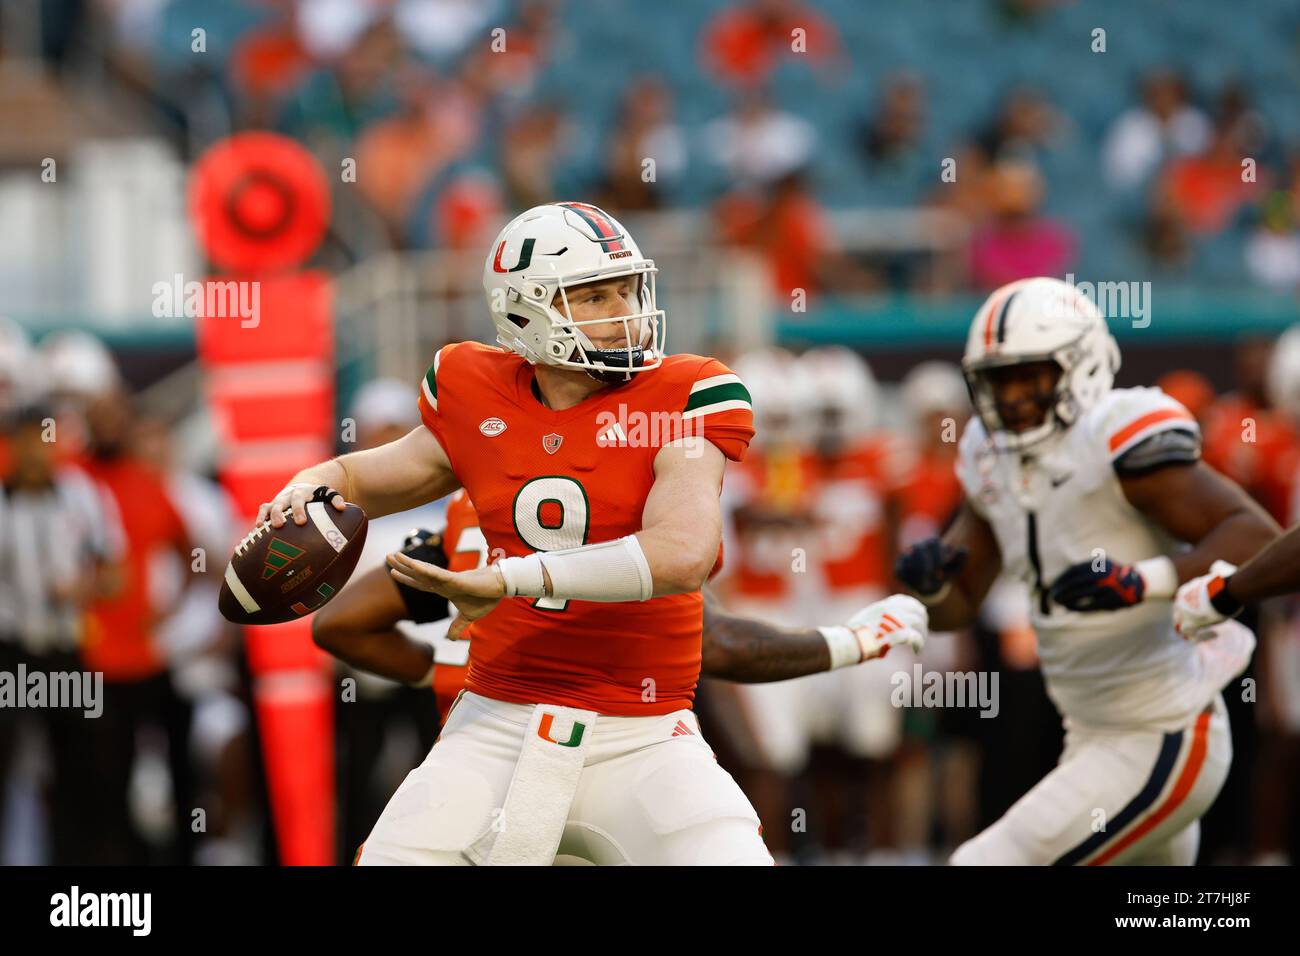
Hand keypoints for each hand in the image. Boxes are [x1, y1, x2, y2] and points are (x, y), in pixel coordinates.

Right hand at [255, 484, 345, 528]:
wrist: (301, 486)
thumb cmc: (316, 495)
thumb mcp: (326, 493)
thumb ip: (334, 498)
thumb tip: (342, 508)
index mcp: (301, 493)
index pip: (299, 500)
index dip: (298, 510)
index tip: (301, 522)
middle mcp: (286, 496)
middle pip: (280, 504)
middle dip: (279, 514)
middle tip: (280, 525)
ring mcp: (277, 501)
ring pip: (268, 507)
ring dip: (265, 517)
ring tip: (261, 527)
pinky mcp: (269, 507)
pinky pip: (262, 512)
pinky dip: (258, 520)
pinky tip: (255, 532)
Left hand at [388, 551, 504, 638]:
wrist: (502, 588)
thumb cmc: (486, 597)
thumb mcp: (469, 616)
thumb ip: (458, 626)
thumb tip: (450, 639)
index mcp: (445, 588)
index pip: (421, 583)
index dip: (407, 578)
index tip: (392, 572)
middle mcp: (443, 581)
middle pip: (418, 574)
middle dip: (402, 565)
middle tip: (387, 556)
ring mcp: (449, 579)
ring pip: (424, 571)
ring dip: (409, 563)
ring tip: (394, 555)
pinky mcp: (457, 580)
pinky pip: (438, 575)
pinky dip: (425, 570)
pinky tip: (414, 565)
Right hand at [845, 594, 927, 661]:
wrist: (849, 642)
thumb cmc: (851, 635)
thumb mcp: (863, 620)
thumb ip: (875, 619)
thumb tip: (880, 628)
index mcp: (882, 606)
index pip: (902, 600)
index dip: (913, 605)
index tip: (919, 611)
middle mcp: (891, 609)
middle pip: (916, 609)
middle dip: (922, 619)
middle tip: (922, 630)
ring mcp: (896, 620)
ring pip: (919, 622)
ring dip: (922, 633)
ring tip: (919, 643)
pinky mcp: (900, 633)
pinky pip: (917, 637)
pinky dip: (919, 644)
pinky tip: (917, 650)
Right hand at [895, 538, 966, 600]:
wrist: (930, 585)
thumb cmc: (944, 573)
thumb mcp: (954, 568)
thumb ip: (960, 559)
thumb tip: (964, 549)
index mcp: (933, 544)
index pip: (933, 542)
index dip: (937, 554)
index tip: (942, 567)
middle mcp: (919, 546)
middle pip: (918, 547)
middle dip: (925, 561)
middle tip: (931, 574)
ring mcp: (907, 556)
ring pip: (908, 558)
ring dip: (917, 571)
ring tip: (925, 583)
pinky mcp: (899, 567)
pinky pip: (900, 571)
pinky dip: (908, 579)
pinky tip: (916, 585)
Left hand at [1050, 558, 1143, 611]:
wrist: (1137, 584)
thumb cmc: (1112, 577)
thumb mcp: (1099, 568)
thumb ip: (1083, 572)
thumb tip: (1060, 584)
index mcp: (1097, 565)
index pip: (1073, 571)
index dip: (1061, 579)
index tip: (1054, 585)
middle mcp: (1102, 574)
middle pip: (1075, 583)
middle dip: (1061, 590)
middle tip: (1052, 596)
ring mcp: (1107, 587)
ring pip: (1080, 594)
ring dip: (1067, 599)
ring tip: (1059, 602)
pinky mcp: (1110, 600)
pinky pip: (1089, 605)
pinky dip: (1078, 607)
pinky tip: (1070, 608)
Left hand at [1174, 560, 1239, 640]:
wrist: (1225, 589)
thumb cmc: (1226, 580)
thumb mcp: (1219, 570)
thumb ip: (1216, 569)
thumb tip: (1218, 567)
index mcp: (1184, 592)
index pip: (1182, 604)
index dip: (1193, 609)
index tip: (1208, 610)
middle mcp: (1180, 603)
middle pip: (1178, 616)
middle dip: (1189, 622)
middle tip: (1204, 624)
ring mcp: (1183, 614)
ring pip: (1181, 628)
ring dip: (1193, 632)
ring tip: (1208, 631)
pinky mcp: (1190, 624)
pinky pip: (1191, 637)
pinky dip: (1201, 637)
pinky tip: (1215, 633)